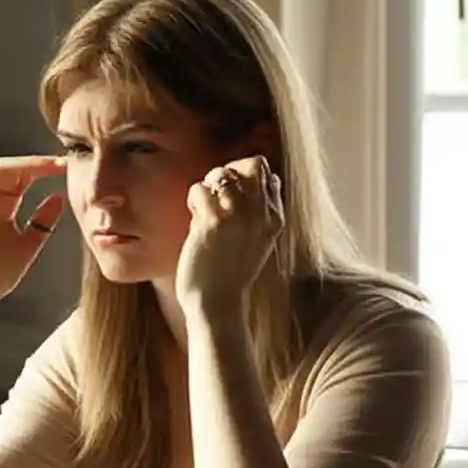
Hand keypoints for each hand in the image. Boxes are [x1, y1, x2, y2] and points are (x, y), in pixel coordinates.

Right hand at [0, 156, 66, 313]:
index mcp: (6, 204)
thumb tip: (60, 195)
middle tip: (60, 162)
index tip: (69, 167)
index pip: (26, 176)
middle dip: (36, 163)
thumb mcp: (30, 243)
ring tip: (40, 167)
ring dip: (16, 165)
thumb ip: (43, 220)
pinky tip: (10, 176)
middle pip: (12, 168)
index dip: (46, 169)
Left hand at [176, 155, 283, 317]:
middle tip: (216, 196)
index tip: (231, 199)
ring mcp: (238, 216)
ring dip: (208, 186)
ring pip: (222, 173)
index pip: (268, 174)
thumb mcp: (257, 241)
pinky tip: (194, 220)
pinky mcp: (213, 222)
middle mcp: (261, 213)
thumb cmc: (230, 274)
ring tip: (203, 209)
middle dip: (229, 171)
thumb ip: (257, 212)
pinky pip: (199, 189)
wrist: (218, 304)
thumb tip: (243, 180)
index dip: (245, 177)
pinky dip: (193, 199)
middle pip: (252, 163)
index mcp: (274, 218)